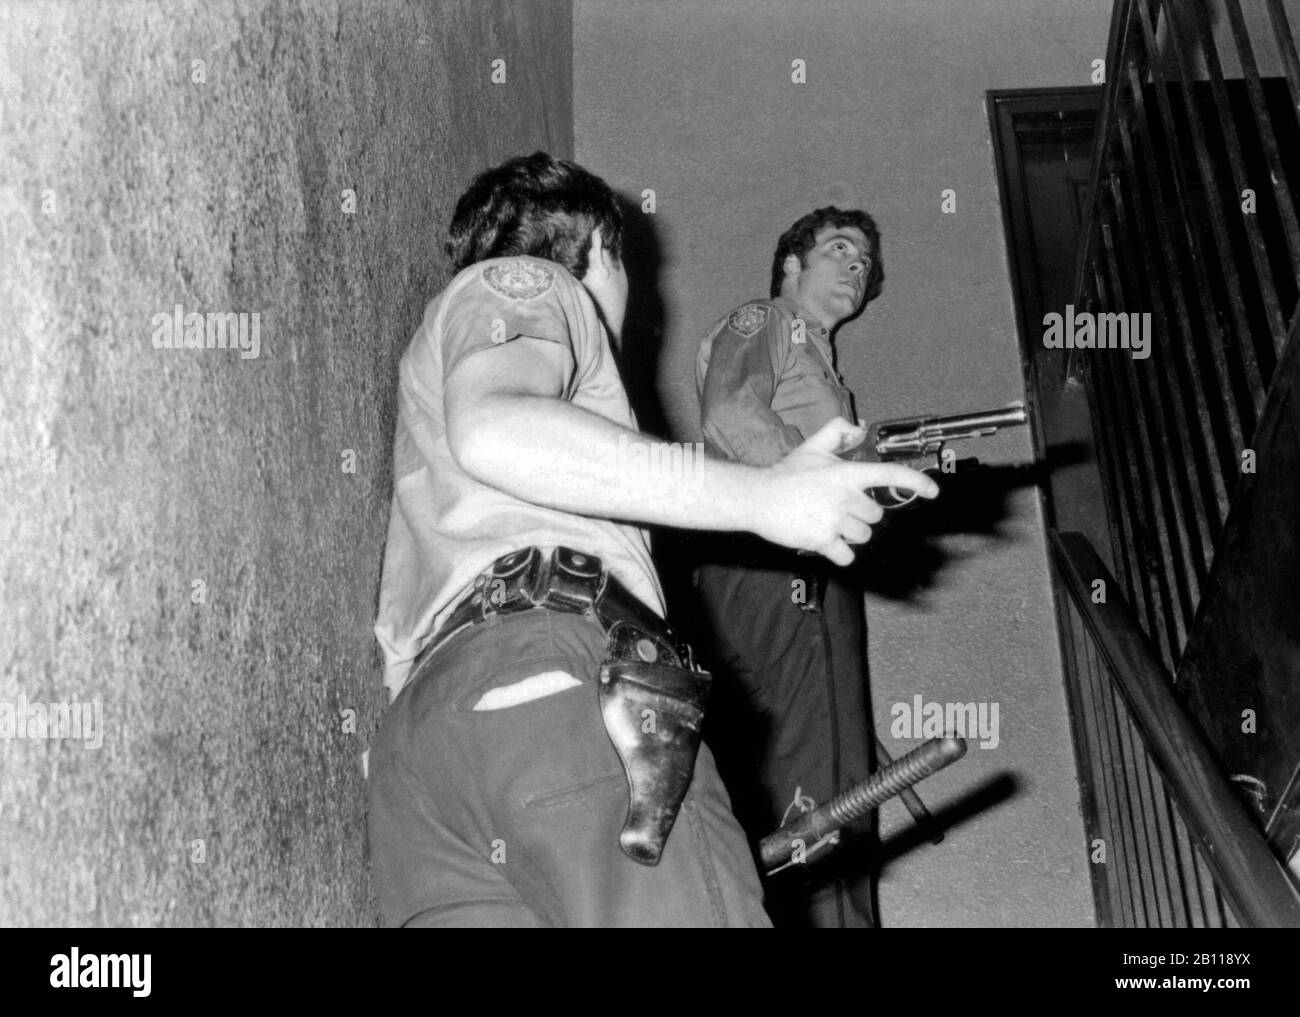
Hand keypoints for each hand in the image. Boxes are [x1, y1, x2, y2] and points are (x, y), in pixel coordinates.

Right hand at [750, 418, 938, 564]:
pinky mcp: (822, 541)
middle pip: (875, 515)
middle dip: (861, 515)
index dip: (915, 482)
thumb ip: (838, 431)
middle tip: (837, 508)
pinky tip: (824, 541)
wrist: (757, 497)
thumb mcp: (812, 446)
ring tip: (827, 522)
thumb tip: (860, 427)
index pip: (890, 475)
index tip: (933, 491)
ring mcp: (835, 520)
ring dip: (850, 533)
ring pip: (863, 536)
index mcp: (847, 473)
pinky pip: (846, 556)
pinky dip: (839, 553)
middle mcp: (845, 497)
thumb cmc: (786, 474)